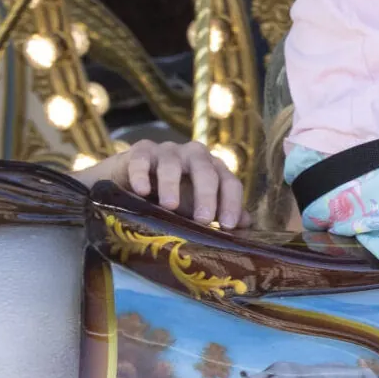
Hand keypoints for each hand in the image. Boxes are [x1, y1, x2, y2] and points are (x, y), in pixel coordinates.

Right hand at [76, 140, 251, 229]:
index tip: (228, 226)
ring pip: (172, 163)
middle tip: (202, 219)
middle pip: (205, 170)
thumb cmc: (171, 196)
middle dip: (206, 194)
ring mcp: (166, 151)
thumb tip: (247, 224)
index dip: (231, 202)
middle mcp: (193, 155)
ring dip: (172, 184)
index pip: (229, 182)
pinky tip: (141, 191)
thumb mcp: (196, 207)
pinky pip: (142, 160)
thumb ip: (220, 213)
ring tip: (169, 207)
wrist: (130, 182)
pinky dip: (141, 174)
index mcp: (213, 168)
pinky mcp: (140, 152)